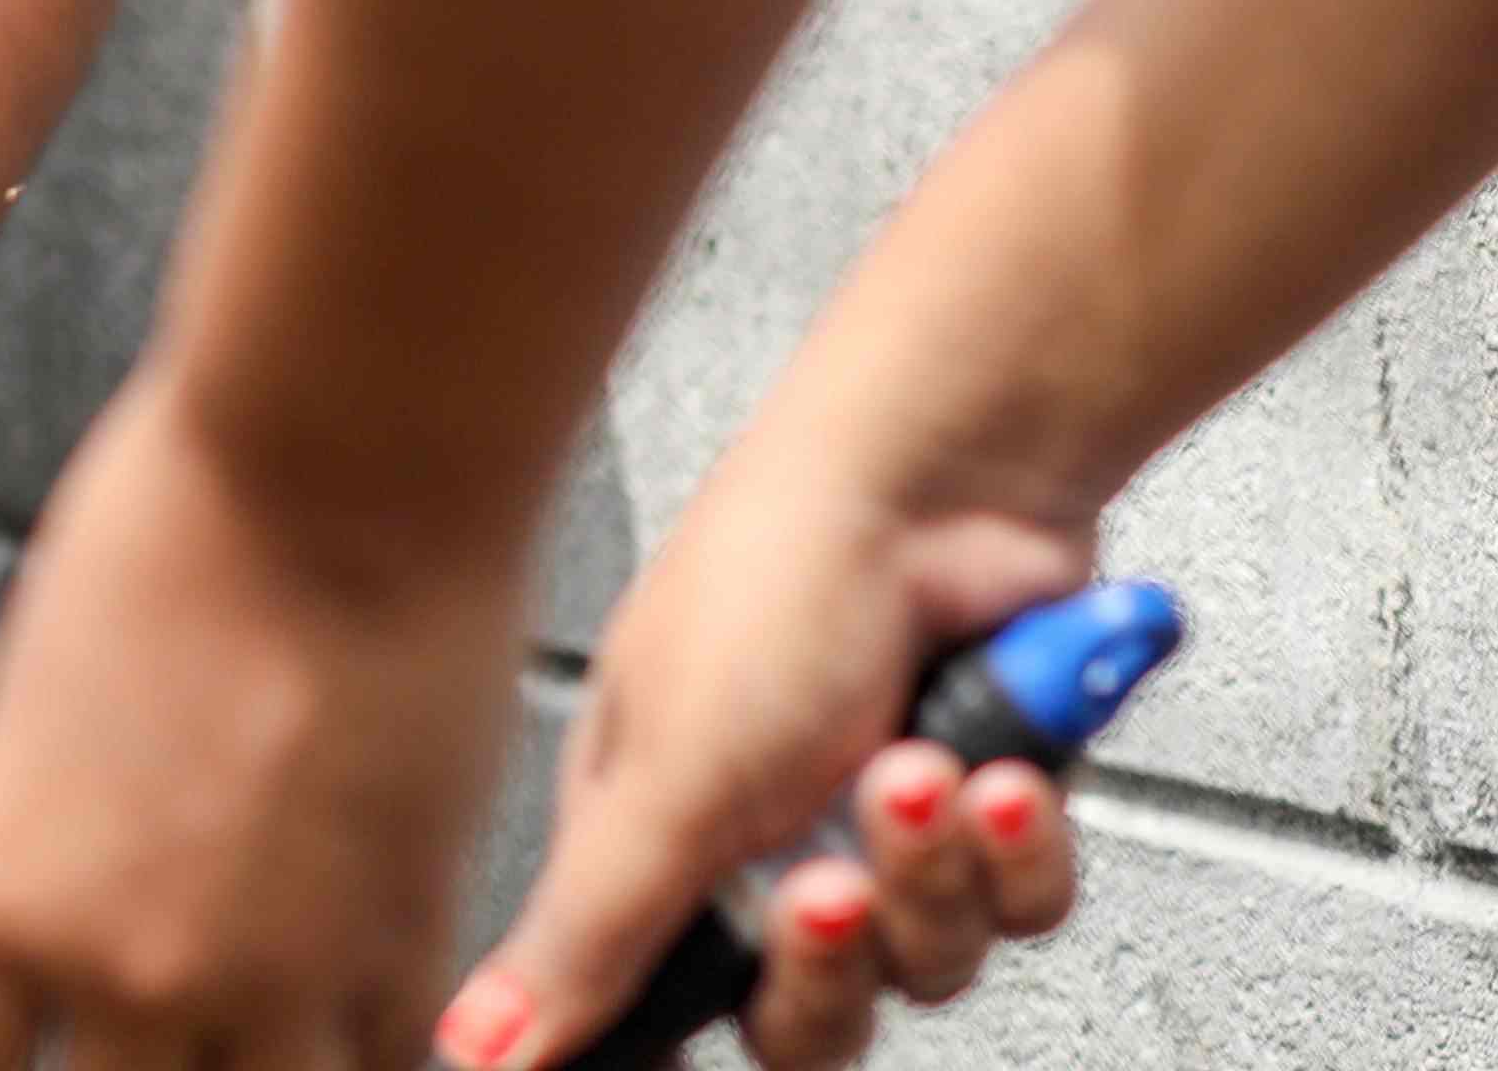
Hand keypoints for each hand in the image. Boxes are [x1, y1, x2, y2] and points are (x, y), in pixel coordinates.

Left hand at [0, 381, 522, 1070]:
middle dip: (119, 1067)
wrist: (335, 474)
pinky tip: (350, 1004)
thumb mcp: (38, 705)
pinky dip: (363, 1042)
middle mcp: (129, 971)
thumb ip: (41, 841)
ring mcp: (278, 981)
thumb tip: (50, 907)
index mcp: (5, 896)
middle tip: (150, 1019)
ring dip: (251, 1066)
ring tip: (253, 1022)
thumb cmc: (171, 532)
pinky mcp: (403, 949)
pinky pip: (381, 1063)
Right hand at [444, 408, 1095, 1069]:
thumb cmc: (775, 579)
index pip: (652, 1010)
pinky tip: (996, 765)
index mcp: (654, 844)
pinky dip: (1017, 842)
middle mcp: (765, 846)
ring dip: (931, 870)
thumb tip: (475, 1051)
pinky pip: (1022, 907)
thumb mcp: (664, 784)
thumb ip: (584, 941)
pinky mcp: (993, 810)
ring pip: (930, 965)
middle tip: (823, 884)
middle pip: (808, 1018)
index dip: (675, 1045)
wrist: (945, 482)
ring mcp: (882, 831)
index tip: (693, 1054)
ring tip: (914, 764)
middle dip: (830, 958)